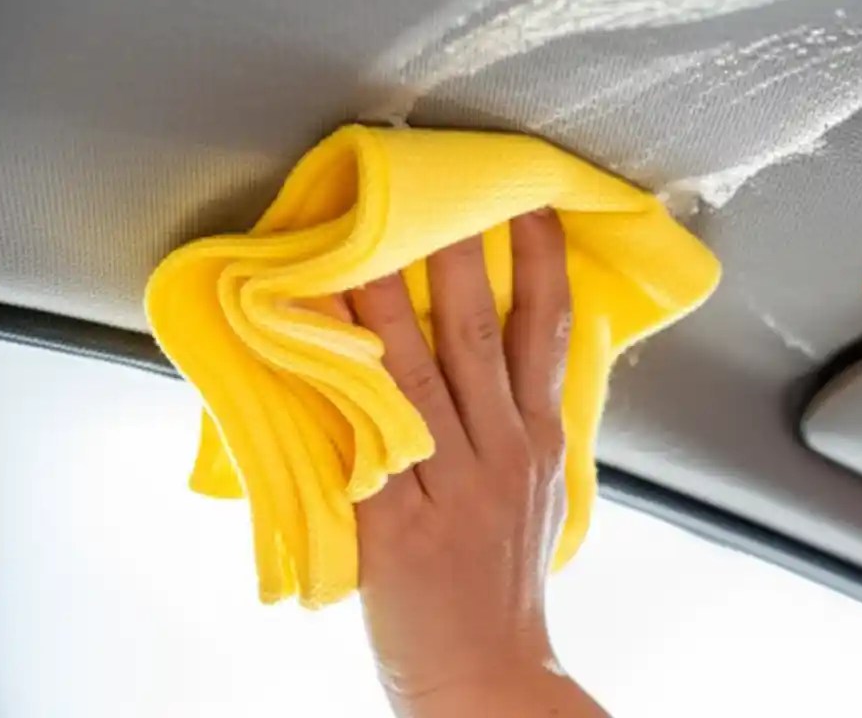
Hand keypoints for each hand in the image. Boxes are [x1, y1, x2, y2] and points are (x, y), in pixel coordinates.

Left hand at [346, 209, 606, 716]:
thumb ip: (525, 429)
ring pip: (415, 371)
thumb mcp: (539, 497)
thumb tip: (502, 364)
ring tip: (364, 237)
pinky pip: (361, 437)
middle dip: (459, 254)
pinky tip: (312, 337)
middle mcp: (501, 452)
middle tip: (441, 191)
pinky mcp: (393, 522)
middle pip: (477, 333)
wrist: (488, 672)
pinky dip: (337, 382)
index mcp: (541, 443)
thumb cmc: (507, 585)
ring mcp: (447, 485)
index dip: (542, 264)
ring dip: (385, 297)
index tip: (531, 206)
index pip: (548, 334)